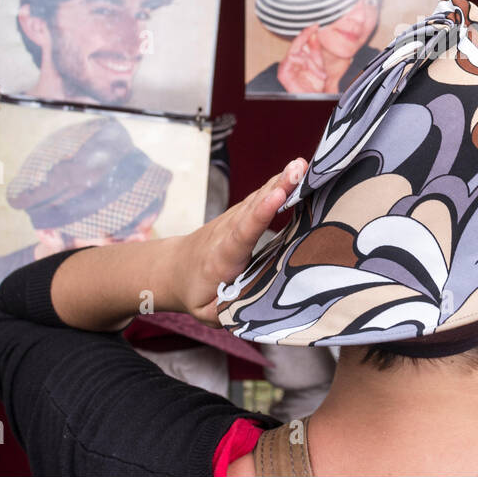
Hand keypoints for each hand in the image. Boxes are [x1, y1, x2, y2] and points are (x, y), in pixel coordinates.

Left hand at [166, 158, 307, 323]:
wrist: (174, 268)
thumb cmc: (195, 292)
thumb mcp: (208, 312)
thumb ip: (229, 311)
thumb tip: (255, 310)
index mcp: (223, 257)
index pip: (243, 232)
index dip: (261, 213)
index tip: (277, 195)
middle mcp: (229, 231)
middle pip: (255, 206)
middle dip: (278, 186)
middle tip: (300, 168)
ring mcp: (235, 219)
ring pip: (260, 196)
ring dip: (282, 180)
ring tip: (303, 164)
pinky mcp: (243, 214)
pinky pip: (263, 196)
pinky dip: (281, 183)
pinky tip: (298, 171)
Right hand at [276, 25, 327, 94]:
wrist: (314, 99)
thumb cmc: (315, 85)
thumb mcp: (319, 64)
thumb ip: (315, 50)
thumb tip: (314, 34)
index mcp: (298, 57)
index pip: (301, 41)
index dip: (307, 32)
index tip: (316, 25)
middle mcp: (290, 60)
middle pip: (297, 43)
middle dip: (306, 36)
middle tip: (314, 28)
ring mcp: (285, 66)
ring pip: (297, 52)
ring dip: (312, 61)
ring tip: (322, 74)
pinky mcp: (283, 73)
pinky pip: (293, 59)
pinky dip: (306, 64)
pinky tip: (318, 73)